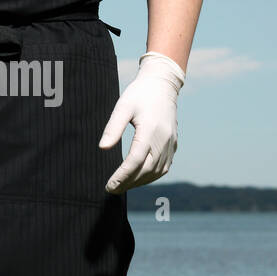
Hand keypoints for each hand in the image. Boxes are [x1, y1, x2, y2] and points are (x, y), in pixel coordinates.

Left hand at [98, 52, 185, 193]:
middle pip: (146, 170)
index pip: (135, 161)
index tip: (109, 185)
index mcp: (150, 131)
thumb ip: (113, 128)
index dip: (122, 176)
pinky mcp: (173, 145)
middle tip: (112, 189)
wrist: (162, 85)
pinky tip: (138, 177)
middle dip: (128, 182)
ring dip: (140, 182)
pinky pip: (163, 167)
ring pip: (156, 171)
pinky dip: (151, 176)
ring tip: (122, 185)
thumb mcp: (122, 107)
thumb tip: (102, 148)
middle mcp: (163, 141)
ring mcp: (171, 144)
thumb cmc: (139, 94)